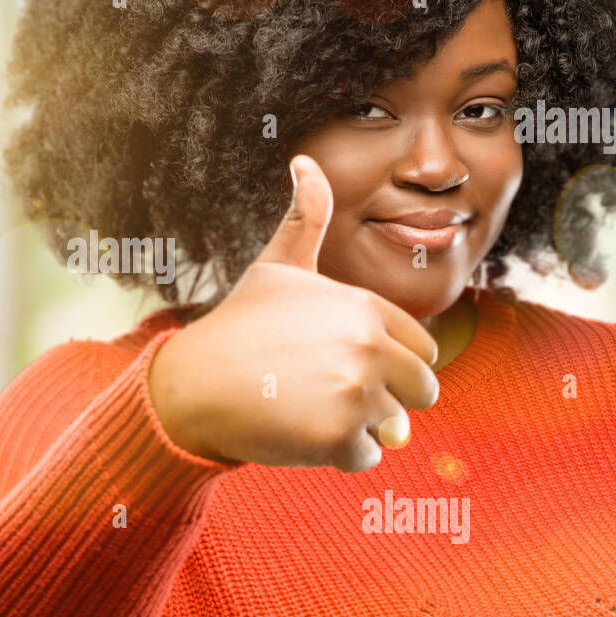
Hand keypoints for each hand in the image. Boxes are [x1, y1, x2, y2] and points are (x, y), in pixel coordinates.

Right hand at [148, 154, 439, 471]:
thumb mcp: (276, 266)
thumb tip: (304, 160)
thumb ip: (306, 217)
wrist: (193, 385)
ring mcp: (356, 392)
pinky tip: (300, 432)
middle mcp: (369, 346)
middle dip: (384, 397)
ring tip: (309, 408)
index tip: (340, 362)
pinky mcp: (338, 437)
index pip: (423, 348)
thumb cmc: (237, 326)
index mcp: (365, 306)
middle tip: (328, 392)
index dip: (387, 361)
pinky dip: (339, 455)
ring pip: (393, 426)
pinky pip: (367, 456)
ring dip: (358, 427)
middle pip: (421, 390)